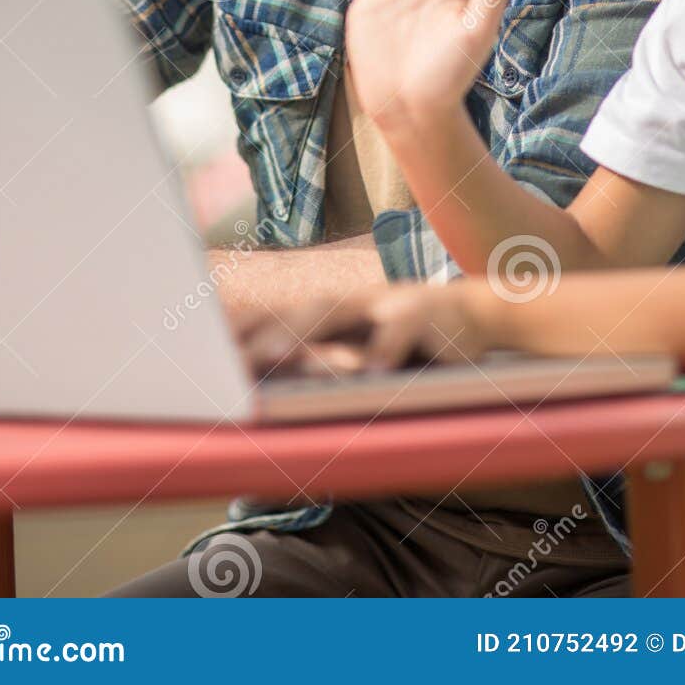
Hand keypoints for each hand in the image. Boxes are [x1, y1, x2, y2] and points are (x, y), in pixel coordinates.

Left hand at [238, 279, 498, 377]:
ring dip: (303, 331)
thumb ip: (328, 363)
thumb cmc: (414, 344)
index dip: (244, 327)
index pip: (284, 314)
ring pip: (341, 310)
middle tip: (228, 359)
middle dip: (263, 331)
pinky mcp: (429, 315)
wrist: (484, 316)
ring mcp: (391, 302)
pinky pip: (403, 330)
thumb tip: (272, 383)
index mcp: (340, 311)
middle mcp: (359, 301)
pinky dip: (385, 348)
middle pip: (304, 310)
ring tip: (272, 355)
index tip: (201, 346)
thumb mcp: (369, 350)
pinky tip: (370, 371)